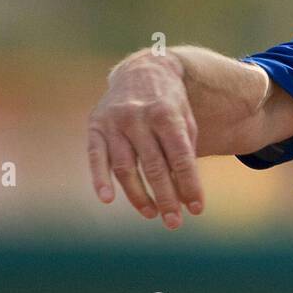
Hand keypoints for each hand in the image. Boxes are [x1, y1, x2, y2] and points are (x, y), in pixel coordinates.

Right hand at [87, 49, 203, 228]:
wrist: (143, 70)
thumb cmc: (170, 104)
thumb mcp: (186, 120)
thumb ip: (185, 154)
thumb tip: (186, 195)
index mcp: (166, 115)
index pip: (180, 158)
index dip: (189, 185)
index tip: (197, 208)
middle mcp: (139, 117)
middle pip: (154, 166)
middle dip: (166, 197)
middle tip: (174, 223)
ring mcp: (115, 121)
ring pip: (126, 167)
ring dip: (138, 195)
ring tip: (152, 214)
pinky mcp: (96, 125)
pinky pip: (96, 156)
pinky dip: (100, 178)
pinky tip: (108, 199)